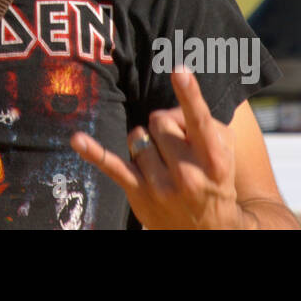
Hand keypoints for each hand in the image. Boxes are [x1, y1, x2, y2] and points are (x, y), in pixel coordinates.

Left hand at [71, 66, 241, 228]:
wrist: (210, 231)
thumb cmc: (215, 178)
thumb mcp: (223, 149)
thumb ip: (200, 121)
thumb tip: (170, 108)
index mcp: (213, 159)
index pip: (199, 120)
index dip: (189, 94)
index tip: (179, 69)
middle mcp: (188, 173)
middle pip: (158, 120)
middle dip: (163, 125)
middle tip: (175, 144)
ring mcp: (160, 185)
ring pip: (137, 136)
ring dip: (146, 142)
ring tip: (163, 161)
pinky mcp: (138, 192)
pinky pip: (112, 166)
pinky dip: (94, 152)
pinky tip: (77, 140)